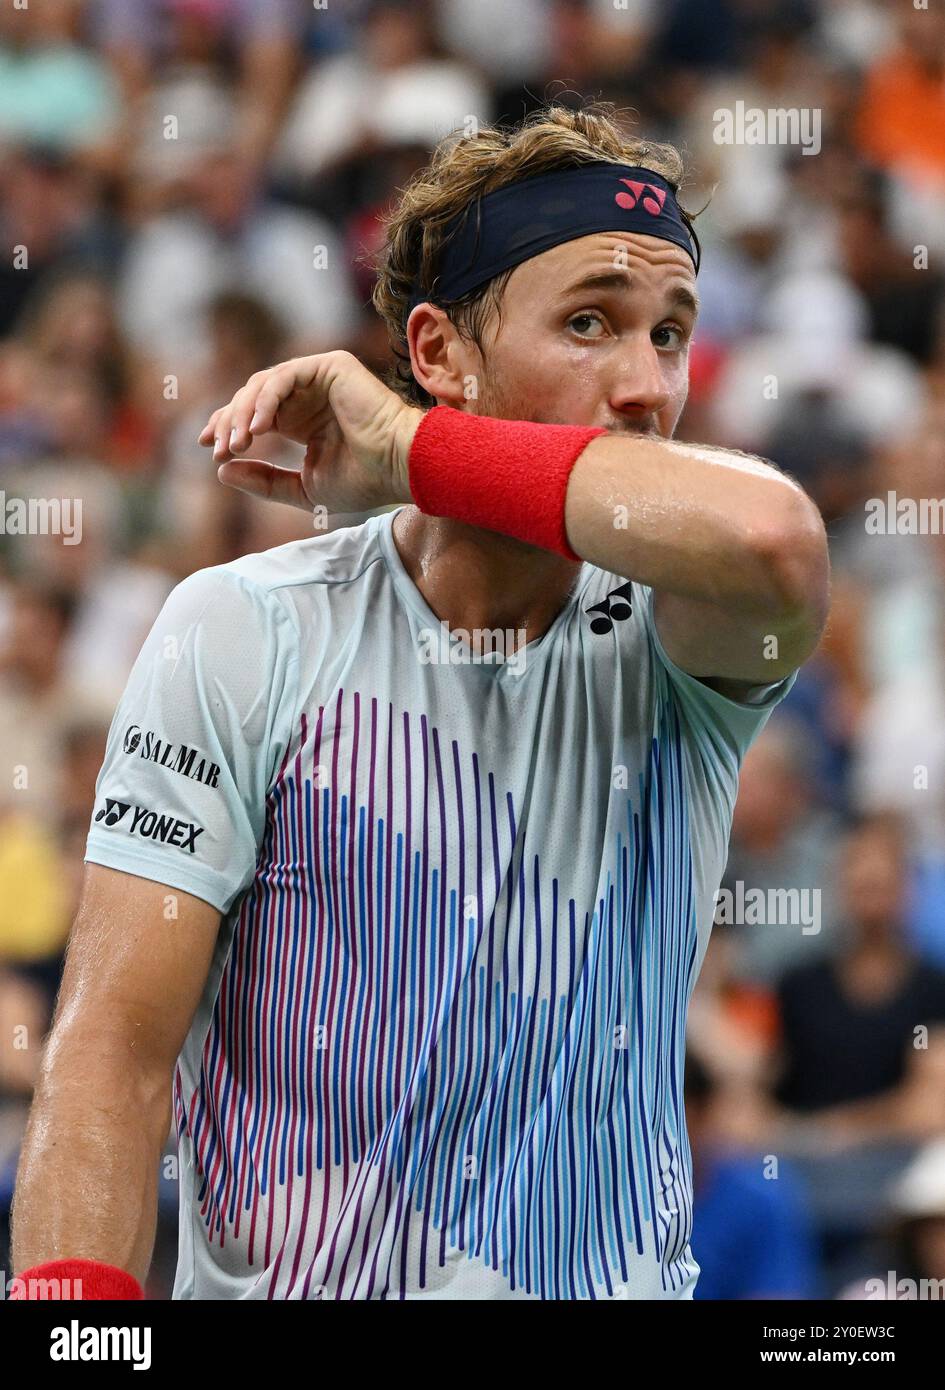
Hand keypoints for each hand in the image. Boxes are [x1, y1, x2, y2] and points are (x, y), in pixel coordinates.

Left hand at [197, 350, 422, 515]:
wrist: (400, 468)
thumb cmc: (363, 481)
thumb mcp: (303, 489)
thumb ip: (264, 481)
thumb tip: (220, 471)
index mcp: (302, 421)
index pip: (253, 415)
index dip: (227, 427)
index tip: (209, 448)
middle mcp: (307, 396)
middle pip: (250, 398)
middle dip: (229, 422)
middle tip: (219, 448)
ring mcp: (317, 378)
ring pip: (261, 385)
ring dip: (243, 413)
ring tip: (239, 442)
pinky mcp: (328, 366)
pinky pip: (283, 376)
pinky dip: (266, 400)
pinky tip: (259, 428)